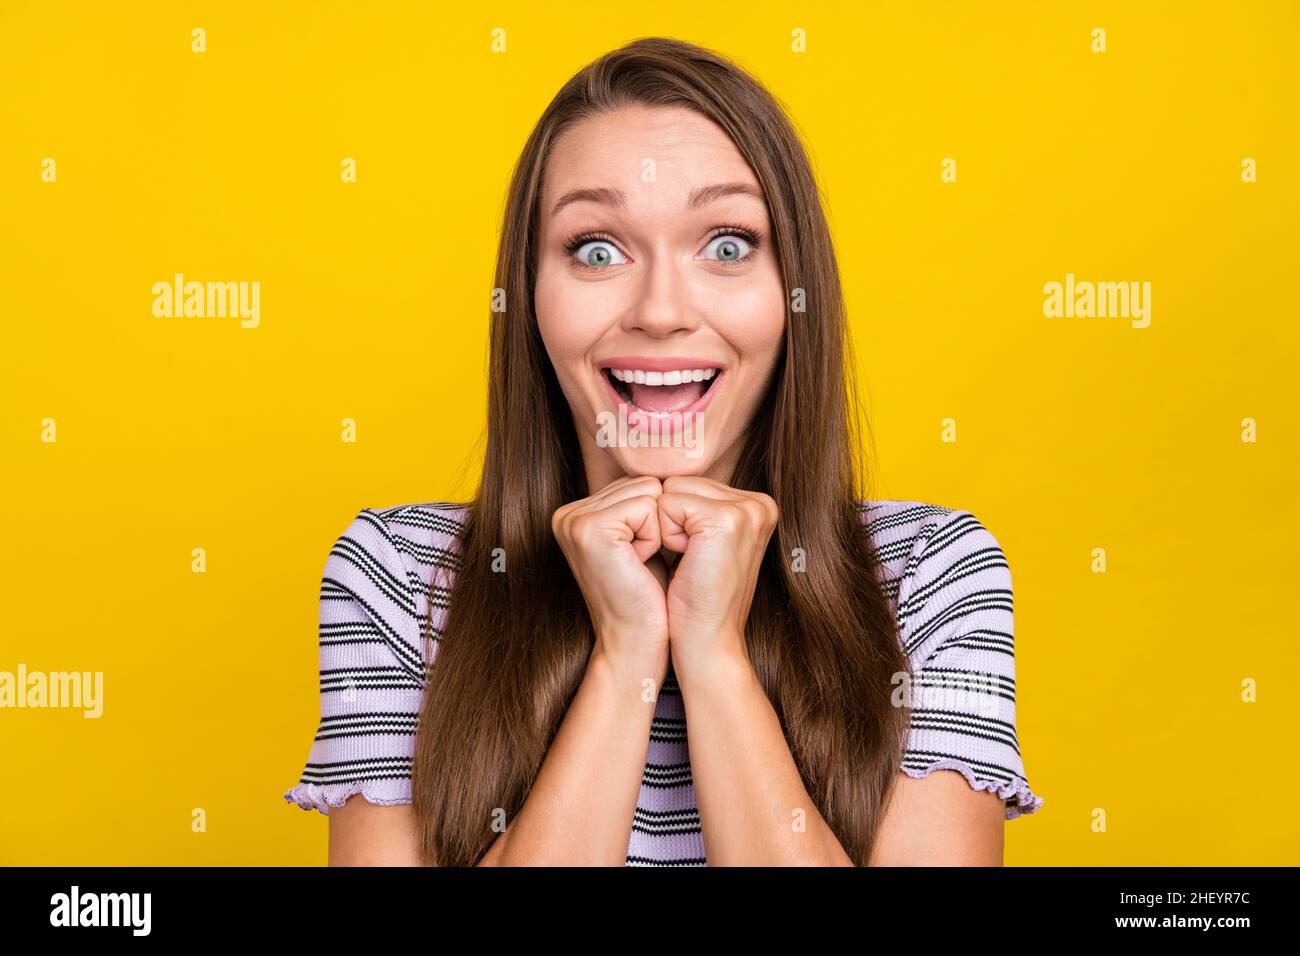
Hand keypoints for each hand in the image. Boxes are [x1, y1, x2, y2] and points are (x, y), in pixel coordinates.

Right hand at [551, 476, 669, 675]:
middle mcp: (567, 514)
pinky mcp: (590, 529)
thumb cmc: (647, 596)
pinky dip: (653, 537)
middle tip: (639, 562)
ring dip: (656, 530)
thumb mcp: (639, 540)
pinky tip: (638, 564)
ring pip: (649, 492)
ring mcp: (574, 520)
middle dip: (656, 523)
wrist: (636, 641)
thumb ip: (639, 506)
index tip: (638, 557)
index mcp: (575, 513)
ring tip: (638, 563)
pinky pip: (648, 507)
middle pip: (644, 483)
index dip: (654, 520)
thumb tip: (666, 476)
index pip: (638, 483)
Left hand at [656, 476, 778, 673]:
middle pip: (681, 482)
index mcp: (758, 505)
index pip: (691, 483)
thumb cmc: (697, 598)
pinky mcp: (725, 520)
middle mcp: (759, 503)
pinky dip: (665, 534)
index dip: (678, 520)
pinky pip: (667, 504)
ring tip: (690, 560)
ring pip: (671, 491)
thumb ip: (699, 506)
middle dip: (672, 521)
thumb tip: (667, 480)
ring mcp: (746, 510)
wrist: (707, 642)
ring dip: (667, 527)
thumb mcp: (705, 543)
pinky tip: (686, 561)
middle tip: (691, 560)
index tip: (697, 555)